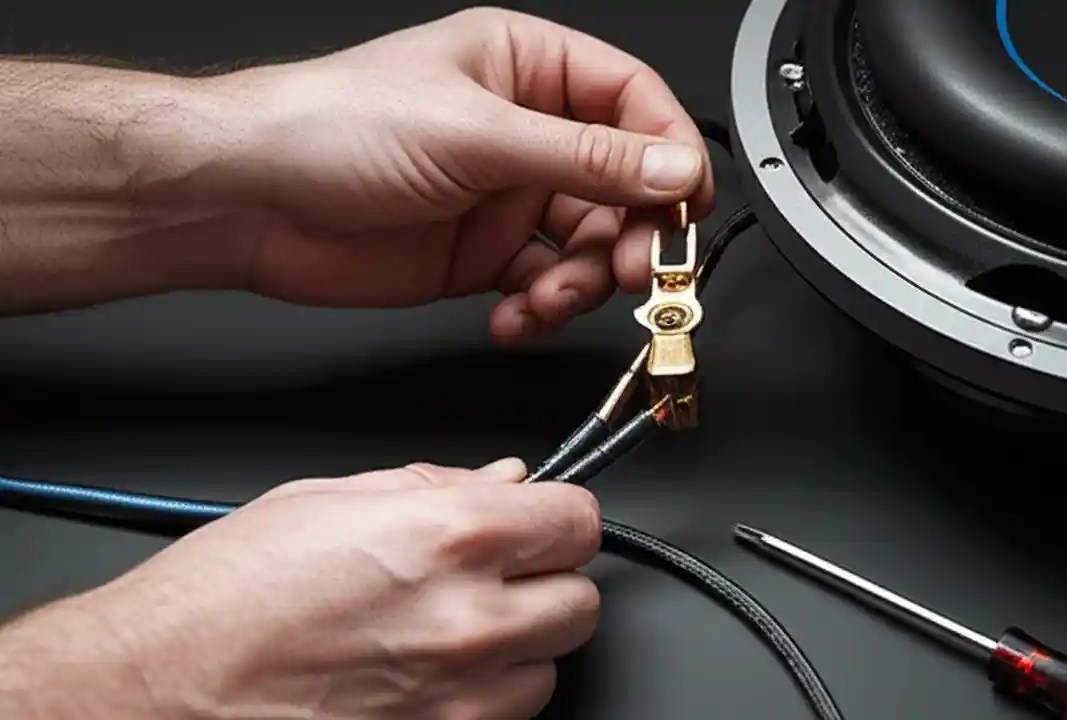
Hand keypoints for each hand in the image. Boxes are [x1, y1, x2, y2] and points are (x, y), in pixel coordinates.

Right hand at [0, 458, 602, 718]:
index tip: (540, 523)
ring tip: (444, 632)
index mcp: (448, 536)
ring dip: (515, 647)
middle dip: (544, 582)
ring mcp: (458, 698)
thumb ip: (435, 488)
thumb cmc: (218, 600)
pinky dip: (480, 697)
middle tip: (494, 576)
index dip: (557, 517)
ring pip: (548, 667)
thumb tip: (501, 480)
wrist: (153, 693)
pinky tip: (425, 676)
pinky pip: (505, 719)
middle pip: (580, 599)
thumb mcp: (328, 500)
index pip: (578, 519)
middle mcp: (467, 620)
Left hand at [185, 7, 713, 341]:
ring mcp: (508, 197)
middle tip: (632, 271)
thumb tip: (671, 168)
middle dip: (633, 235)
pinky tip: (512, 317)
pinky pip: (545, 288)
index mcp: (529, 70)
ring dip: (583, 284)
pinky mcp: (485, 256)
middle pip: (625, 186)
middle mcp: (527, 133)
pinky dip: (540, 312)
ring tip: (546, 300)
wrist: (250, 200)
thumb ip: (585, 158)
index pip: (635, 105)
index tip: (683, 207)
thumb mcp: (475, 135)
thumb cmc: (332, 128)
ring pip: (591, 247)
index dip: (669, 156)